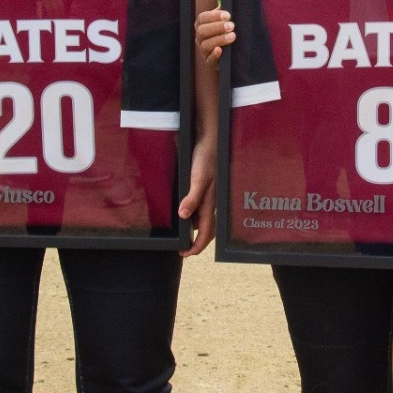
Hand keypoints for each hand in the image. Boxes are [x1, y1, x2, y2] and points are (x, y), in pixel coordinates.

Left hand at [178, 130, 215, 256]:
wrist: (210, 138)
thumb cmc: (205, 157)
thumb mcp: (198, 178)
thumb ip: (192, 197)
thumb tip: (184, 217)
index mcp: (210, 202)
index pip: (205, 232)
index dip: (196, 245)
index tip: (185, 254)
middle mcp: (210, 201)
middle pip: (206, 229)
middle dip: (196, 241)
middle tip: (184, 249)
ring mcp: (207, 194)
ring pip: (202, 218)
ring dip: (194, 229)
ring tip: (183, 234)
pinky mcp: (203, 186)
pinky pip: (198, 206)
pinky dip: (192, 214)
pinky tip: (184, 213)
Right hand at [195, 8, 234, 65]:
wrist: (230, 53)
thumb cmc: (226, 32)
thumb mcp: (225, 21)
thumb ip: (224, 13)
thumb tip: (228, 2)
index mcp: (201, 25)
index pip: (202, 18)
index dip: (214, 16)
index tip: (228, 15)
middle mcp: (199, 37)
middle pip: (202, 31)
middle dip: (217, 27)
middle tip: (232, 25)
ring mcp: (203, 50)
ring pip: (205, 45)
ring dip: (219, 39)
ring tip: (232, 36)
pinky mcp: (209, 62)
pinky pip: (209, 59)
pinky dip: (214, 55)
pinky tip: (220, 50)